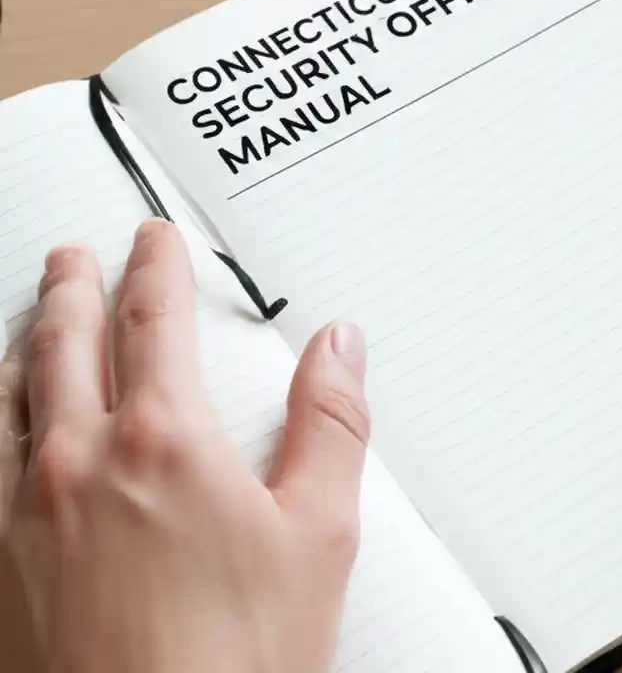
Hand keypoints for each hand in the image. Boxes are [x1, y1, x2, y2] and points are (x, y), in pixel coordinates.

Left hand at [1, 220, 371, 672]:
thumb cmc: (231, 659)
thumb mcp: (319, 536)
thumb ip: (332, 427)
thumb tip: (339, 347)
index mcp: (165, 442)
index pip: (154, 322)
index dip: (155, 268)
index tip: (153, 240)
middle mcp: (78, 461)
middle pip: (66, 342)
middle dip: (73, 286)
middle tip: (77, 254)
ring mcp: (22, 510)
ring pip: (9, 392)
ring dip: (25, 338)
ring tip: (34, 315)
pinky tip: (0, 419)